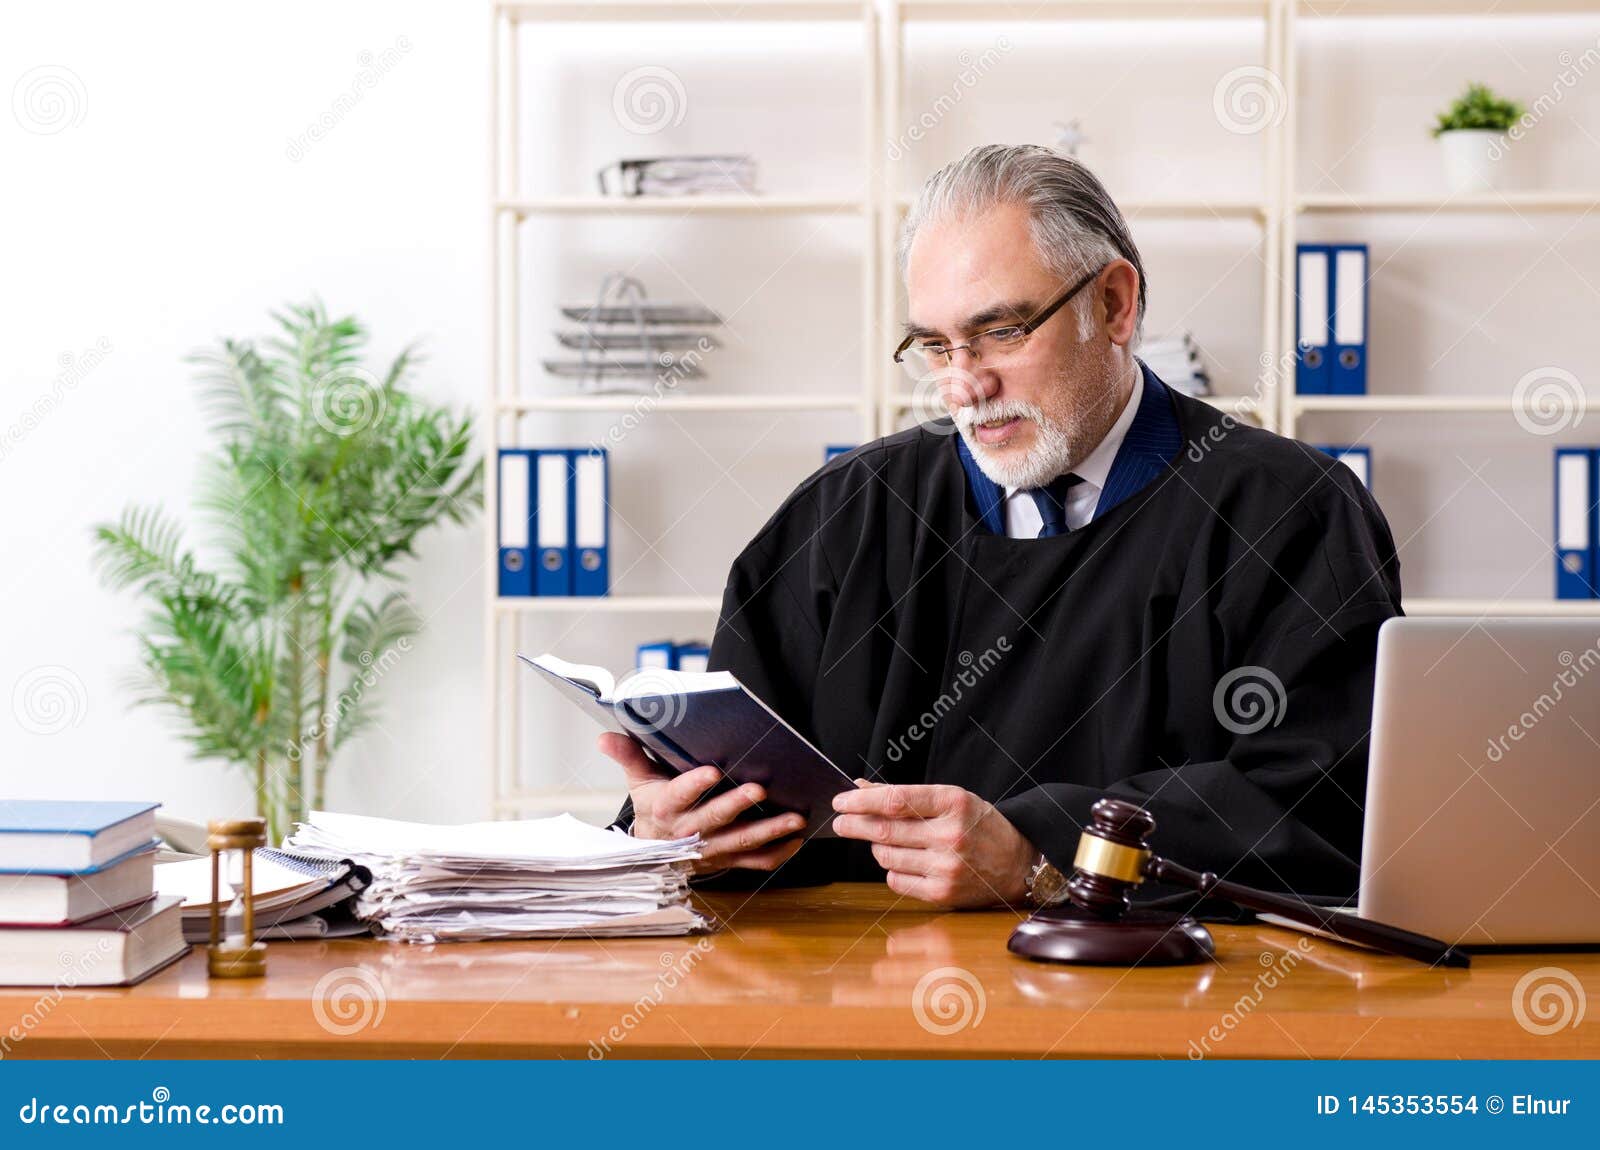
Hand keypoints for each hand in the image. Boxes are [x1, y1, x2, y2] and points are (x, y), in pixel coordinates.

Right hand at [598, 733, 805, 873]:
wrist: (655, 850)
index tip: (712, 771)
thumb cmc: (652, 805)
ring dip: (769, 831)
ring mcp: (710, 849)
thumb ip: (628, 756)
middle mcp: (688, 832)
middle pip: (714, 819)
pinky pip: (754, 862)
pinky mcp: (727, 861)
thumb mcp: (638, 781)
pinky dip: (777, 854)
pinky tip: (796, 840)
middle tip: (759, 789)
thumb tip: (604, 736)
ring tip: (794, 819)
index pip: (678, 795)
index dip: (694, 785)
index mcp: (665, 808)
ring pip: (741, 842)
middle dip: (737, 805)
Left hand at [831, 782, 1034, 907]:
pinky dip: (892, 869)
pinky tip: (905, 861)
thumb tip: (859, 788)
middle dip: (854, 824)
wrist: (1018, 862)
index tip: (841, 800)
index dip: (862, 800)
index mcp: (954, 803)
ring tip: (887, 840)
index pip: (896, 800)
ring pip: (885, 856)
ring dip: (877, 846)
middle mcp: (951, 836)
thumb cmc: (977, 824)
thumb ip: (906, 795)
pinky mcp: (942, 893)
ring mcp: (947, 868)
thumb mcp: (950, 799)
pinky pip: (895, 881)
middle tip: (840, 821)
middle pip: (884, 830)